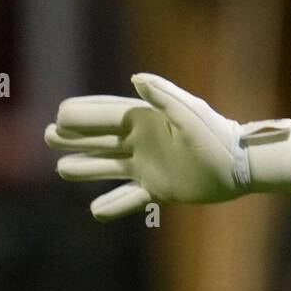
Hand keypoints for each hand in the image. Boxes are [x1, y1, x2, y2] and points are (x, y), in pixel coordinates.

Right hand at [45, 73, 290, 221]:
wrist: (241, 166)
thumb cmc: (217, 135)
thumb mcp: (190, 112)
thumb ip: (164, 96)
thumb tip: (135, 79)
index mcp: (146, 120)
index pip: (104, 115)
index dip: (81, 115)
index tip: (59, 117)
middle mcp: (142, 142)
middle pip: (98, 139)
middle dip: (73, 138)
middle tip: (49, 136)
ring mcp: (148, 166)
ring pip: (106, 166)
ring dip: (85, 167)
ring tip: (63, 168)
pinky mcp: (158, 189)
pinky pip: (128, 198)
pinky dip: (112, 206)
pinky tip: (95, 211)